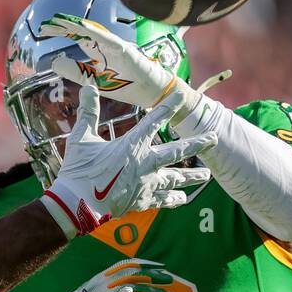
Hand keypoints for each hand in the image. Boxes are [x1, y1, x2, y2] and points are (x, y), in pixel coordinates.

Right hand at [41, 85, 215, 236]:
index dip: (168, 106)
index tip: (181, 95)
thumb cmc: (78, 170)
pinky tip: (183, 199)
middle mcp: (144, 164)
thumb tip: (88, 86)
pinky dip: (173, 199)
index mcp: (131, 145)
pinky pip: (162, 199)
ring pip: (176, 178)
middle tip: (214, 138)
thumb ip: (88, 112)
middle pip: (177, 152)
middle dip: (197, 144)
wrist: (78, 204)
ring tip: (207, 175)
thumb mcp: (80, 138)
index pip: (154, 120)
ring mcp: (146, 184)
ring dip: (192, 176)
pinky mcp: (141, 201)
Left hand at [42, 13, 186, 111]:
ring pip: (93, 32)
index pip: (76, 37)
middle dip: (63, 25)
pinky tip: (82, 29)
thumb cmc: (127, 84)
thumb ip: (76, 71)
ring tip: (59, 20)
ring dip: (76, 25)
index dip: (61, 31)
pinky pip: (109, 41)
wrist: (154, 92)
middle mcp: (106, 45)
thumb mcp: (94, 80)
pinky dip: (96, 34)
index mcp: (99, 51)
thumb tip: (54, 62)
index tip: (43, 29)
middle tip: (44, 23)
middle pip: (81, 31)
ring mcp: (116, 46)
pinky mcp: (126, 52)